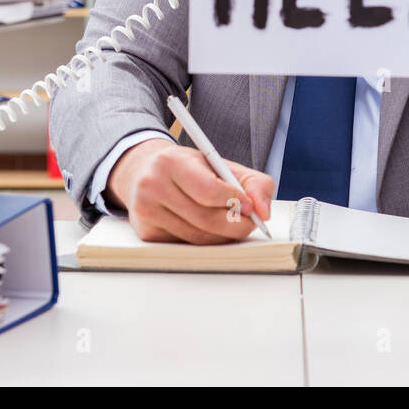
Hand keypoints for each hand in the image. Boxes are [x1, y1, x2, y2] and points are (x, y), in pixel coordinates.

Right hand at [106, 137, 274, 243]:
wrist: (145, 172)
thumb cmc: (189, 169)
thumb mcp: (221, 165)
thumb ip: (253, 182)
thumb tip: (263, 212)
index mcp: (172, 161)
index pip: (208, 190)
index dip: (235, 201)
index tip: (249, 206)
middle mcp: (153, 185)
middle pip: (205, 219)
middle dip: (235, 225)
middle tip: (249, 222)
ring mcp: (146, 212)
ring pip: (198, 238)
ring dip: (222, 236)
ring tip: (231, 224)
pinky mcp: (146, 233)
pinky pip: (186, 246)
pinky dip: (205, 242)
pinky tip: (208, 229)